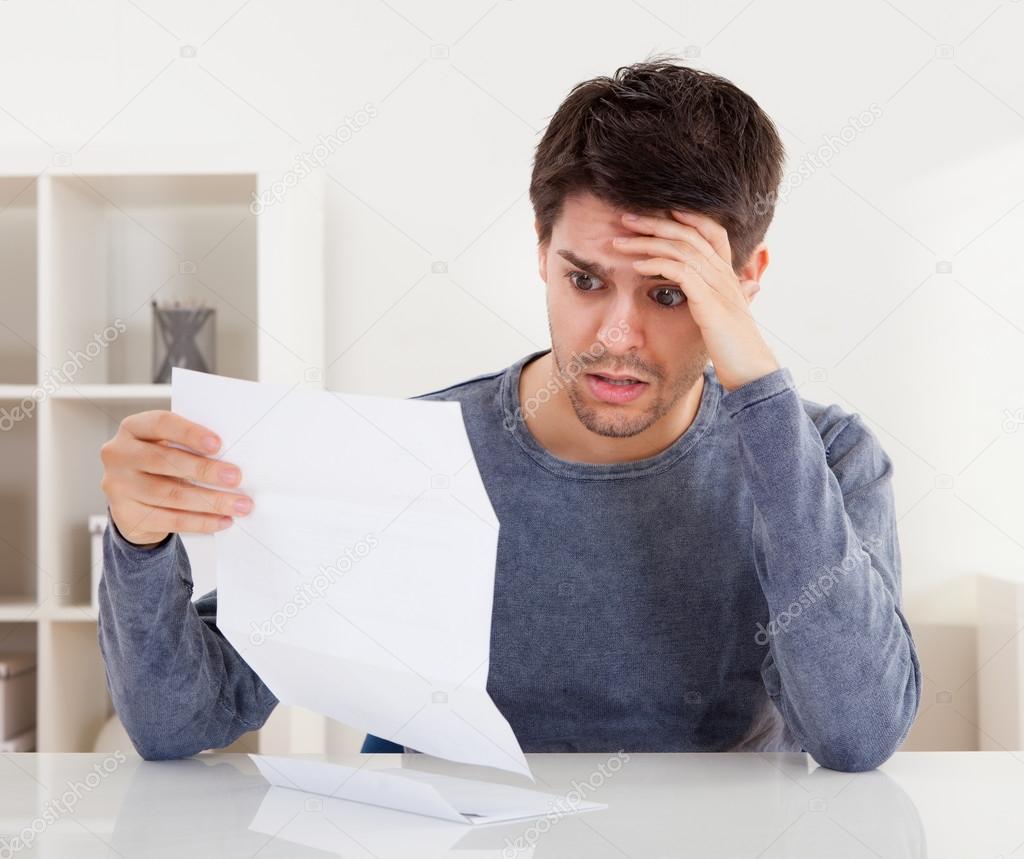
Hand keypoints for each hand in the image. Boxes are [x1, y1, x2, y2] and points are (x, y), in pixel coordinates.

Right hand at [99, 410, 251, 547]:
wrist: (134, 499)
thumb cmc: (162, 464)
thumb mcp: (168, 447)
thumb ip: (190, 447)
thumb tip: (231, 459)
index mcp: (133, 428)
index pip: (160, 423)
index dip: (189, 433)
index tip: (218, 444)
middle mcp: (119, 455)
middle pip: (165, 461)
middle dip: (205, 470)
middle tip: (236, 477)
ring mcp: (119, 487)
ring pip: (170, 495)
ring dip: (211, 501)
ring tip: (240, 505)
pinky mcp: (126, 516)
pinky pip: (170, 520)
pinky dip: (201, 522)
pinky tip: (223, 520)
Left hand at [613, 209, 780, 391]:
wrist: (750, 370)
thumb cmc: (734, 346)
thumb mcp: (724, 314)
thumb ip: (721, 296)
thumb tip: (737, 287)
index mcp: (728, 273)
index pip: (712, 231)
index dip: (688, 217)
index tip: (657, 211)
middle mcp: (725, 273)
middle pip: (688, 234)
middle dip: (655, 223)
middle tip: (625, 218)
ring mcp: (719, 285)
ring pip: (680, 249)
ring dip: (646, 242)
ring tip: (620, 242)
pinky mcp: (709, 302)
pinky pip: (680, 272)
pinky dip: (657, 265)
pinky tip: (637, 266)